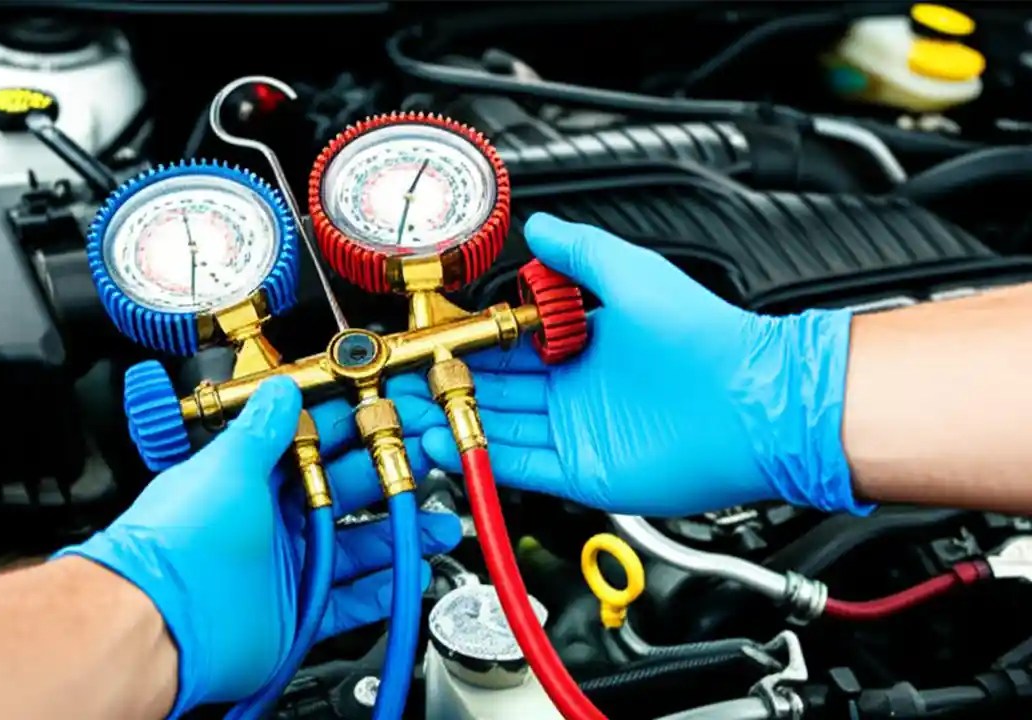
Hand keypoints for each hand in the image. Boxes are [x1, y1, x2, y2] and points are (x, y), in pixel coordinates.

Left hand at [55, 377, 461, 716]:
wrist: (159, 622)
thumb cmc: (178, 542)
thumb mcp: (227, 465)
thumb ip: (262, 429)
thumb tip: (281, 389)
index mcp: (252, 477)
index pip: (313, 441)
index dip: (352, 427)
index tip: (391, 414)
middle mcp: (271, 519)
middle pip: (342, 490)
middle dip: (386, 475)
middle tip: (427, 461)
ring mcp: (286, 565)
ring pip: (355, 542)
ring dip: (396, 531)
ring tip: (433, 523)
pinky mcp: (298, 610)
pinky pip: (350, 597)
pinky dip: (380, 587)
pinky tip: (407, 572)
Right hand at [388, 212, 869, 516]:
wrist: (753, 400)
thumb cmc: (706, 337)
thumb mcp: (632, 273)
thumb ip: (580, 251)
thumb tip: (538, 226)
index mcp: (582, 344)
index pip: (507, 344)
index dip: (465, 341)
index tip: (427, 337)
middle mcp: (574, 389)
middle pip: (492, 389)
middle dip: (444, 384)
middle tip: (399, 380)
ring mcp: (576, 431)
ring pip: (495, 426)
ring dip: (450, 420)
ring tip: (405, 413)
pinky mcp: (581, 471)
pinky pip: (517, 465)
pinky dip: (478, 455)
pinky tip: (444, 442)